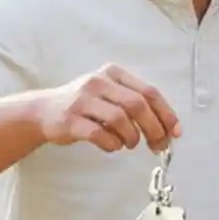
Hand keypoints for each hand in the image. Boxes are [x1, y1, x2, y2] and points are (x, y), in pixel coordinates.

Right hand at [34, 63, 179, 152]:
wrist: (44, 111)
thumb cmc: (85, 105)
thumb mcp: (110, 94)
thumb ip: (136, 104)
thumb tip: (168, 128)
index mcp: (113, 73)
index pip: (149, 92)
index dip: (166, 113)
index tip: (175, 132)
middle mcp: (98, 82)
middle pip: (137, 105)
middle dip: (154, 128)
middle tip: (158, 145)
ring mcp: (82, 100)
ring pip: (120, 119)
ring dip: (132, 137)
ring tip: (130, 144)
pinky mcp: (70, 119)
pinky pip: (99, 134)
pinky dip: (112, 144)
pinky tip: (112, 146)